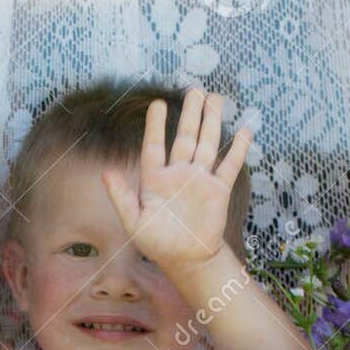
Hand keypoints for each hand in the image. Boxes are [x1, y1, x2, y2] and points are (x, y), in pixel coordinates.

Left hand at [101, 88, 252, 274]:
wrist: (186, 260)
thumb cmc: (157, 243)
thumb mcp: (133, 222)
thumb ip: (120, 197)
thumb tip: (106, 173)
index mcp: (155, 180)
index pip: (154, 146)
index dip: (155, 126)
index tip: (157, 104)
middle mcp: (178, 174)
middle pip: (185, 137)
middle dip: (190, 114)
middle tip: (195, 89)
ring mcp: (200, 180)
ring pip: (207, 144)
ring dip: (211, 122)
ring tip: (216, 99)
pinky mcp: (218, 190)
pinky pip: (229, 166)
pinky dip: (237, 150)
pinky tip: (243, 131)